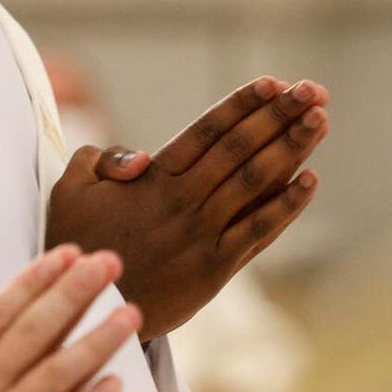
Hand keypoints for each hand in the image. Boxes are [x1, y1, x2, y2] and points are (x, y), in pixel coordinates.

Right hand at [45, 76, 326, 339]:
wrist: (87, 308)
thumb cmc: (79, 241)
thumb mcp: (72, 188)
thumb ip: (102, 159)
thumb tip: (140, 158)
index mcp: (153, 179)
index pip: (206, 131)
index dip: (241, 105)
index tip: (272, 83)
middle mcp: (184, 201)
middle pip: (240, 149)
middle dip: (279, 116)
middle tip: (312, 90)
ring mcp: (203, 235)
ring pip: (256, 184)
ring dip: (292, 149)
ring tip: (320, 120)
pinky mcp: (215, 269)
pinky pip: (258, 233)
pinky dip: (286, 207)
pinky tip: (311, 181)